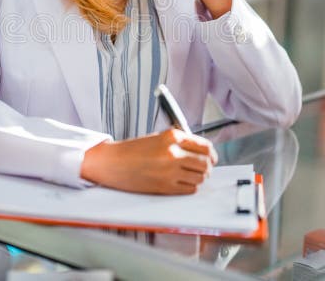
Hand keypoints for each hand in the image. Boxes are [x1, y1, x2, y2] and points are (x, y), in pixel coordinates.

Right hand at [80, 129, 218, 194]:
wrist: (112, 162)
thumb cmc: (132, 150)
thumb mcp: (158, 137)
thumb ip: (180, 142)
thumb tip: (202, 152)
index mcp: (172, 136)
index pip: (205, 146)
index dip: (211, 154)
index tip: (211, 157)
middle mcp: (173, 153)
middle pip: (206, 163)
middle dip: (207, 167)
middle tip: (203, 168)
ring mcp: (170, 171)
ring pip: (200, 177)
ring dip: (199, 177)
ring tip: (190, 175)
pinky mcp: (165, 186)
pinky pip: (190, 189)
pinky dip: (190, 187)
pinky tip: (182, 182)